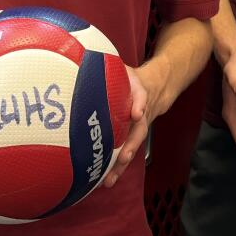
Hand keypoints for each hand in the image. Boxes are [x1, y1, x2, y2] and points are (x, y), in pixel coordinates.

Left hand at [103, 65, 153, 187]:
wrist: (156, 86)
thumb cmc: (131, 77)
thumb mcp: (122, 66)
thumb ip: (106, 64)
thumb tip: (78, 53)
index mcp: (138, 92)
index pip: (141, 96)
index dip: (139, 103)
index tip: (136, 112)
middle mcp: (140, 112)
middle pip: (139, 129)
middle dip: (131, 144)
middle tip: (123, 156)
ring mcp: (137, 127)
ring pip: (132, 147)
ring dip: (122, 163)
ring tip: (110, 179)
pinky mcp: (131, 138)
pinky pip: (125, 154)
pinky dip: (116, 169)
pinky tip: (104, 182)